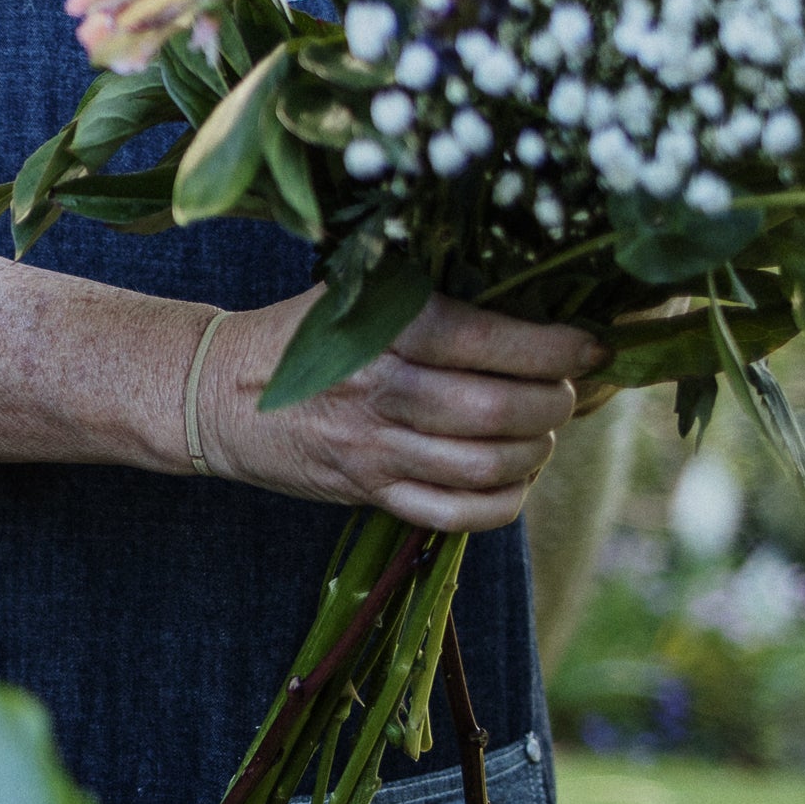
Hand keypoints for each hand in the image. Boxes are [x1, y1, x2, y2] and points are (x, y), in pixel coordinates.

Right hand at [199, 291, 604, 531]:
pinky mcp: (366, 492)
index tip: (588, 346)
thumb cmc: (303, 332)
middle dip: (554, 403)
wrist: (217, 391)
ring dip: (535, 452)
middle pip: (501, 410)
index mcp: (384, 328)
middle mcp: (380, 390)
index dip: (558, 348)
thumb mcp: (359, 288)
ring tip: (539, 432)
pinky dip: (502, 505)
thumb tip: (540, 290)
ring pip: (487, 466)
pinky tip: (512, 482)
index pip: (493, 340)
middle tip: (562, 391)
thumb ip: (435, 288)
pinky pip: (455, 515)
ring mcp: (372, 448)